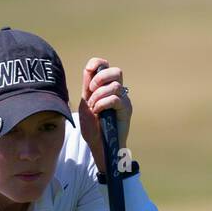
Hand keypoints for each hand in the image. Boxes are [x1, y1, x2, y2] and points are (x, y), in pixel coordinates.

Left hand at [77, 57, 131, 176]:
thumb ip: (87, 87)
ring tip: (93, 108)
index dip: (97, 63)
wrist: (99, 147)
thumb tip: (89, 69)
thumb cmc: (92, 129)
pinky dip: (103, 103)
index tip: (88, 71)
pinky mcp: (126, 111)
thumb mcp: (85, 105)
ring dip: (99, 95)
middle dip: (100, 77)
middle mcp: (115, 92)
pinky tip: (97, 112)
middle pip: (116, 71)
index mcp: (104, 88)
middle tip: (91, 91)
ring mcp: (122, 101)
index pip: (104, 65)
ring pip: (115, 85)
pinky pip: (116, 99)